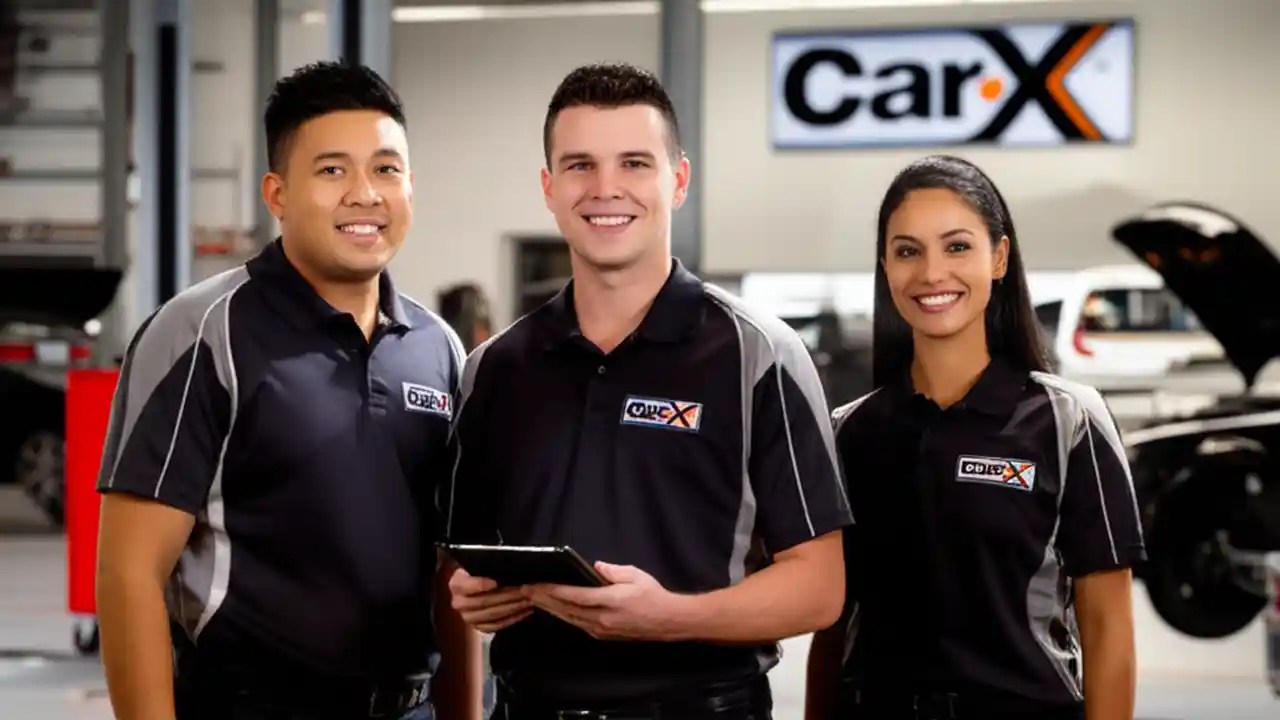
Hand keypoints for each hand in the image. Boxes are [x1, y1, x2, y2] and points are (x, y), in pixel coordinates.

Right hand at [447, 566, 532, 632]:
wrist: (476, 588)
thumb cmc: (482, 571)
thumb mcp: (480, 564)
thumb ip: (488, 564)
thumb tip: (504, 560)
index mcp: (457, 584)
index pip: (466, 585)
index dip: (480, 584)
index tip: (495, 582)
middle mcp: (459, 603)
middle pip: (483, 601)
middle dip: (507, 596)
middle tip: (525, 590)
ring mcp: (468, 618)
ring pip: (492, 615)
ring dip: (513, 607)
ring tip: (529, 599)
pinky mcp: (479, 627)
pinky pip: (497, 625)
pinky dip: (513, 618)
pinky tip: (525, 611)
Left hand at [524, 562, 690, 641]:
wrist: (668, 621)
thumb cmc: (653, 595)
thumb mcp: (635, 575)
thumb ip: (613, 571)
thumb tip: (595, 567)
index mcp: (610, 601)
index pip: (574, 596)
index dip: (554, 591)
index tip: (537, 585)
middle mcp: (602, 618)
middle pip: (566, 609)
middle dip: (544, 600)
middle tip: (525, 590)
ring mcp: (602, 629)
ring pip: (569, 618)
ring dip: (550, 609)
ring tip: (534, 599)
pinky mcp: (603, 634)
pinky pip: (578, 624)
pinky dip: (563, 616)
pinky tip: (554, 609)